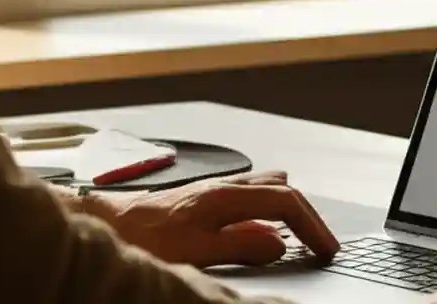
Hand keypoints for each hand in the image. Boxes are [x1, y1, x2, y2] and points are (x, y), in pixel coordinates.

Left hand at [80, 170, 339, 267]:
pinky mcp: (208, 196)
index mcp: (226, 196)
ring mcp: (217, 188)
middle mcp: (225, 186)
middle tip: (324, 245)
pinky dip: (272, 208)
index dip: (312, 226)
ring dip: (292, 208)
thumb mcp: (195, 251)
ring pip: (269, 188)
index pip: (286, 202)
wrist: (111, 222)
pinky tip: (268, 225)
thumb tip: (278, 245)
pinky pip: (253, 194)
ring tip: (305, 233)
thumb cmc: (145, 237)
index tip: (326, 249)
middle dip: (310, 217)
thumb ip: (239, 247)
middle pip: (284, 190)